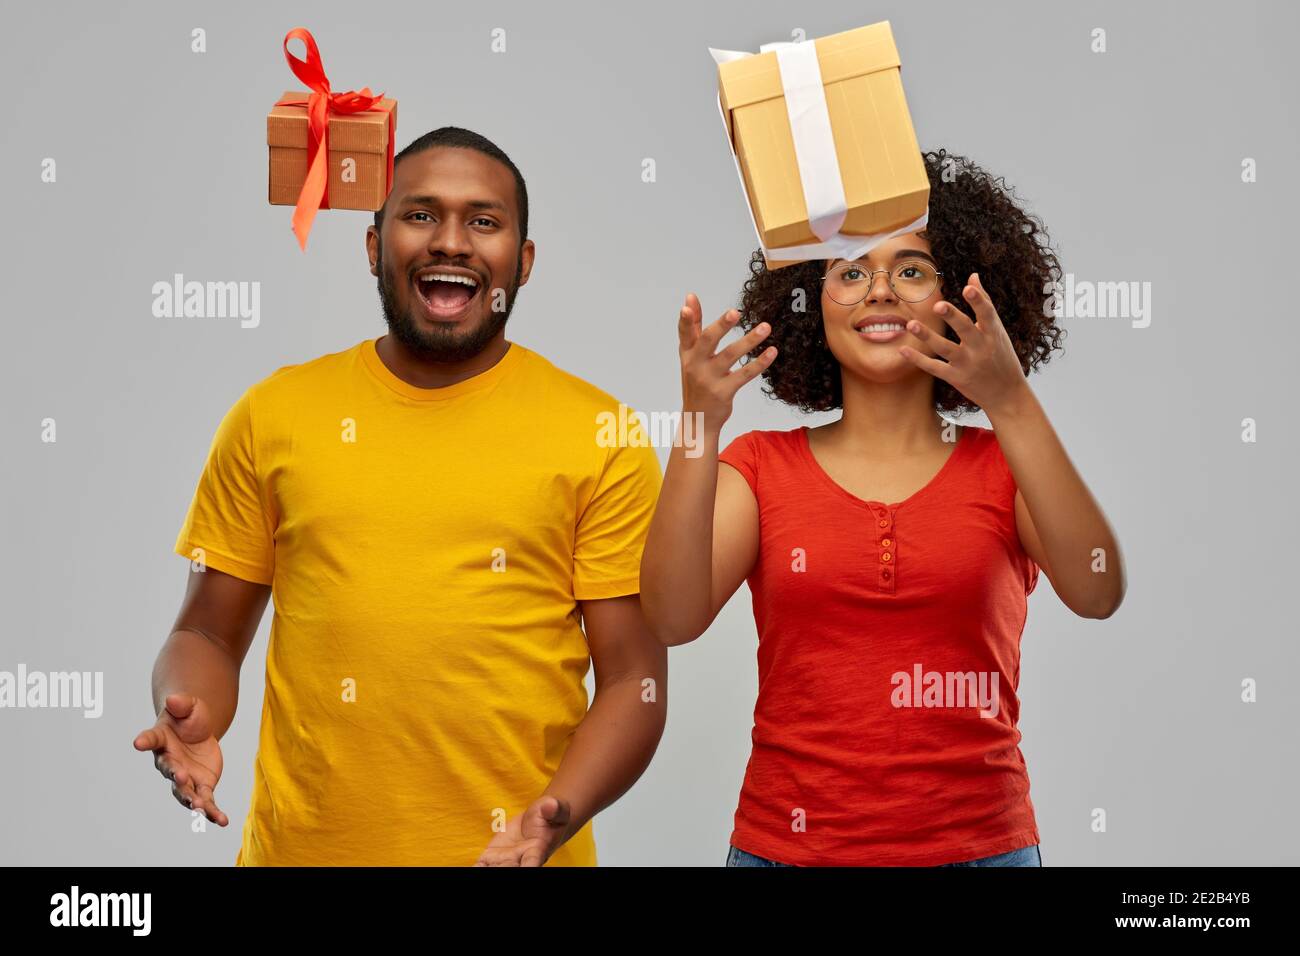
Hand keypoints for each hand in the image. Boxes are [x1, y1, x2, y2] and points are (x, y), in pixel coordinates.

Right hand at [133, 693, 228, 826]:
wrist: (199, 730)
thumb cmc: (189, 716)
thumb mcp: (189, 706)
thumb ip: (182, 704)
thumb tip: (173, 699)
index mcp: (161, 740)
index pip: (150, 739)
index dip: (145, 740)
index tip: (138, 742)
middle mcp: (170, 763)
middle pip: (170, 772)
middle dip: (176, 776)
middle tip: (181, 777)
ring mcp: (185, 778)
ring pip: (186, 793)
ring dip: (193, 801)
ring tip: (201, 809)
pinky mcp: (202, 786)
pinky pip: (207, 801)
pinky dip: (213, 812)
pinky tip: (222, 821)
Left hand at [474, 795, 571, 866]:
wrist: (539, 821)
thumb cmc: (551, 815)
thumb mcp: (555, 809)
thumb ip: (553, 809)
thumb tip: (550, 805)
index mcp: (537, 850)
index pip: (531, 862)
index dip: (527, 867)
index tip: (525, 868)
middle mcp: (520, 860)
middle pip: (510, 869)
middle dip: (505, 868)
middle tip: (498, 865)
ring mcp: (505, 860)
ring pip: (494, 869)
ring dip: (489, 869)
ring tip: (481, 867)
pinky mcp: (492, 856)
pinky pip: (482, 865)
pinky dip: (477, 868)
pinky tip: (472, 868)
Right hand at [677, 293, 776, 432]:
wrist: (698, 419)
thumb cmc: (696, 381)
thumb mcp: (691, 355)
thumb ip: (693, 327)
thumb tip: (690, 297)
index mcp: (687, 353)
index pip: (684, 333)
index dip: (686, 320)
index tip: (688, 304)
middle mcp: (695, 364)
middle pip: (708, 341)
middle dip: (721, 326)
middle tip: (735, 312)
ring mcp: (709, 379)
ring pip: (731, 355)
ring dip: (750, 340)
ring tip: (766, 327)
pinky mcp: (723, 392)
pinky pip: (744, 374)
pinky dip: (759, 363)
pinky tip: (772, 352)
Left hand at [898, 273, 1031, 415]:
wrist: (1006, 394)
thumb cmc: (1001, 356)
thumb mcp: (997, 330)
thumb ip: (984, 301)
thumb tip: (973, 276)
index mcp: (993, 333)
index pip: (987, 314)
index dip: (978, 301)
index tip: (968, 288)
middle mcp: (981, 348)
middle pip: (965, 329)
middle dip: (952, 317)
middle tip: (938, 305)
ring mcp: (967, 364)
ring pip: (945, 348)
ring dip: (927, 336)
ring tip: (911, 324)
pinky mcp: (956, 378)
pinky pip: (934, 367)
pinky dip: (918, 359)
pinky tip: (903, 349)